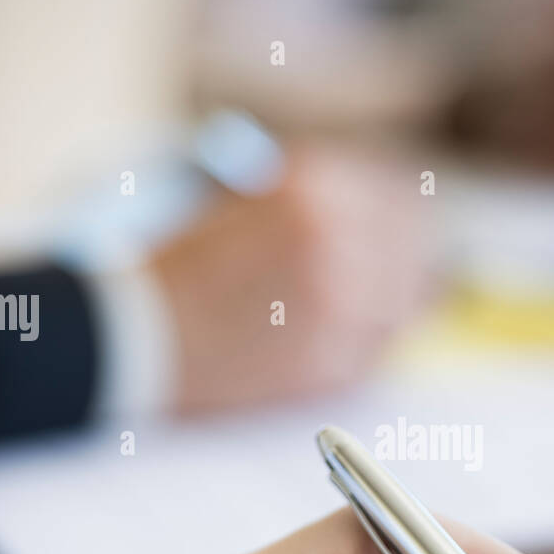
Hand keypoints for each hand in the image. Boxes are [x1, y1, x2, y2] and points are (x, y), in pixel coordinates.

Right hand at [150, 147, 435, 413]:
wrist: (138, 332)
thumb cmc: (186, 263)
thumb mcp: (255, 196)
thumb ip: (324, 199)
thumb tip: (388, 214)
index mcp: (314, 188)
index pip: (399, 198)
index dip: (401, 219)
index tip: (401, 230)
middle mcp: (337, 241)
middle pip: (415, 250)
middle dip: (404, 260)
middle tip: (396, 271)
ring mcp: (342, 307)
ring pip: (405, 304)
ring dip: (389, 304)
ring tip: (356, 305)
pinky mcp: (335, 365)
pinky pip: (379, 350)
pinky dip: (366, 343)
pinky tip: (333, 337)